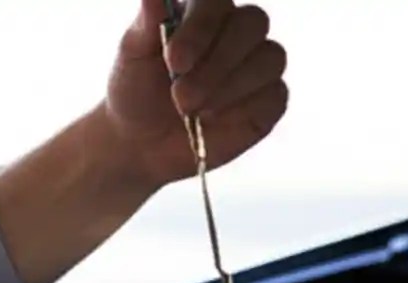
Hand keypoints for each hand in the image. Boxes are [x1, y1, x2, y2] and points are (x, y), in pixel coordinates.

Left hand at [104, 0, 288, 187]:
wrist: (140, 144)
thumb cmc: (136, 92)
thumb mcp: (132, 57)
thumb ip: (147, 23)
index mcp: (204, 15)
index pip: (217, 2)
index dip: (201, 27)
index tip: (175, 60)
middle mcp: (236, 34)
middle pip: (252, 23)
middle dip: (217, 61)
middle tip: (180, 94)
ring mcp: (257, 66)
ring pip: (269, 58)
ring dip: (228, 86)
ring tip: (190, 109)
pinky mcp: (269, 101)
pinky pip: (275, 94)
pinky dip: (243, 108)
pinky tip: (211, 119)